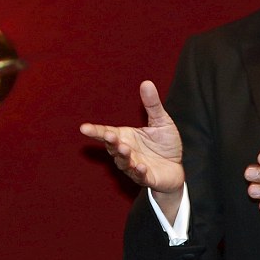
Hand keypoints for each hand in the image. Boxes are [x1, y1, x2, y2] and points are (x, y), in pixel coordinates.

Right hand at [80, 81, 183, 197]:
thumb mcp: (160, 121)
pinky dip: (138, 172)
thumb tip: (146, 82)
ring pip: (124, 162)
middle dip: (110, 142)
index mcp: (125, 137)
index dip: (95, 131)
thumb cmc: (165, 144)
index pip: (107, 133)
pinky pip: (139, 176)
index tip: (83, 128)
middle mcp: (126, 151)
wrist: (176, 168)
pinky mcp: (146, 177)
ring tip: (124, 149)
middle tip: (109, 135)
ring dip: (123, 156)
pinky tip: (140, 166)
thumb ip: (152, 105)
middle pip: (113, 147)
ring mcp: (134, 166)